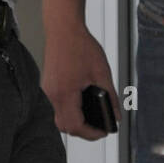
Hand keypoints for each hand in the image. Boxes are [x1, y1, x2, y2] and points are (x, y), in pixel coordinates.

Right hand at [42, 26, 121, 142]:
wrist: (63, 29)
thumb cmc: (79, 45)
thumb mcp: (102, 72)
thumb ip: (110, 97)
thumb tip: (116, 115)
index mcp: (65, 93)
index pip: (76, 125)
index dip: (91, 133)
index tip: (104, 131)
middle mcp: (52, 95)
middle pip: (65, 126)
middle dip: (83, 130)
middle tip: (99, 126)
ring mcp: (47, 91)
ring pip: (59, 118)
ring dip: (74, 121)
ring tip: (92, 117)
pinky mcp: (47, 86)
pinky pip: (56, 107)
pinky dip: (69, 111)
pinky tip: (80, 105)